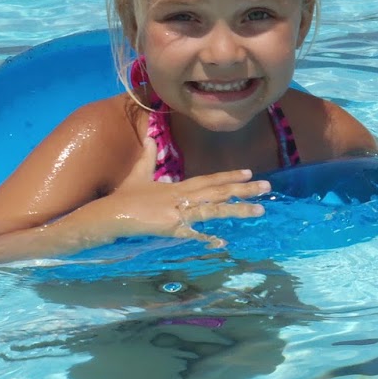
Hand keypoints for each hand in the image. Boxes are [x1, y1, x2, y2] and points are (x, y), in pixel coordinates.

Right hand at [97, 139, 271, 246]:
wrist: (110, 213)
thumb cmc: (124, 196)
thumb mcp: (138, 174)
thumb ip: (148, 157)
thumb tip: (149, 136)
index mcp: (178, 186)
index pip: (209, 179)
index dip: (230, 176)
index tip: (249, 172)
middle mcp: (182, 196)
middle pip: (219, 192)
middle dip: (244, 189)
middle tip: (268, 187)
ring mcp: (177, 212)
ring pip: (213, 209)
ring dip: (237, 209)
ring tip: (260, 210)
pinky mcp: (170, 228)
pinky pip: (192, 234)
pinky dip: (206, 238)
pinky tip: (222, 242)